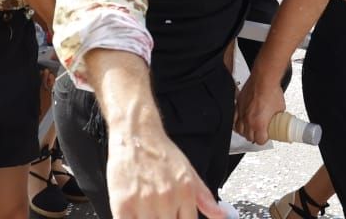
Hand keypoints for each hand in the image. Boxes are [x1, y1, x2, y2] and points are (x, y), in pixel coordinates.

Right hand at [106, 127, 225, 218]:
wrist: (138, 134)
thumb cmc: (162, 154)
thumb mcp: (190, 173)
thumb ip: (206, 199)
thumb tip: (222, 217)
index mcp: (185, 193)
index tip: (174, 218)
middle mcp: (167, 199)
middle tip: (160, 213)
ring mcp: (144, 203)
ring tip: (148, 212)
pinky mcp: (123, 204)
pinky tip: (134, 215)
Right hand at [235, 75, 287, 144]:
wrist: (264, 78)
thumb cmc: (272, 91)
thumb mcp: (280, 109)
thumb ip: (277, 118)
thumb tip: (278, 120)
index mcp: (259, 124)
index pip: (260, 141)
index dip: (263, 140)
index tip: (265, 137)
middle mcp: (248, 120)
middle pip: (248, 137)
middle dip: (254, 137)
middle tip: (259, 133)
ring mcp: (242, 113)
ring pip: (239, 130)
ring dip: (245, 131)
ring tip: (250, 129)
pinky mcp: (238, 105)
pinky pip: (233, 119)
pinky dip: (237, 123)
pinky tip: (240, 122)